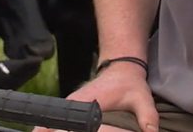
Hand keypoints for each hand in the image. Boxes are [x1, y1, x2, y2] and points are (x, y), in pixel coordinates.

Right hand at [33, 63, 157, 131]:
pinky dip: (51, 128)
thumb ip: (147, 117)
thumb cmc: (130, 84)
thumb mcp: (142, 99)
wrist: (121, 68)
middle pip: (53, 122)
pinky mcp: (72, 108)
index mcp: (86, 102)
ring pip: (52, 121)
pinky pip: (57, 121)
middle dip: (46, 130)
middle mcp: (73, 103)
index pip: (65, 119)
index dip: (52, 128)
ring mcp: (71, 105)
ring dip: (47, 129)